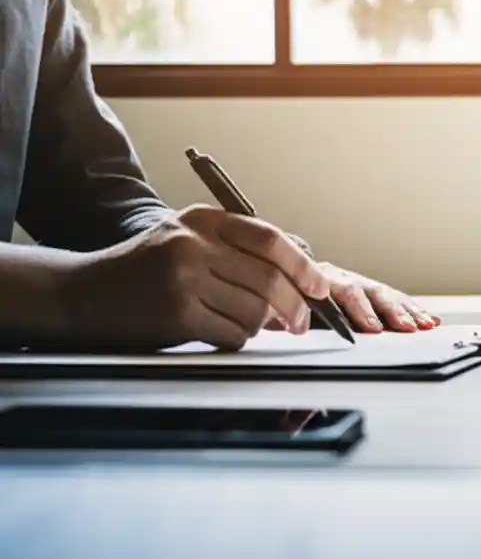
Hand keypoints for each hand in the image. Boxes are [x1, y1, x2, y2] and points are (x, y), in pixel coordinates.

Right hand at [67, 205, 329, 350]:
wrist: (83, 294)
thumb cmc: (145, 271)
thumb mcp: (188, 240)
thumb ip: (237, 250)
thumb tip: (301, 274)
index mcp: (203, 220)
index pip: (269, 240)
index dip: (302, 266)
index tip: (319, 287)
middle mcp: (194, 243)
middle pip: (269, 278)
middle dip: (294, 305)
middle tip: (300, 322)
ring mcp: (183, 278)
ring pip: (254, 310)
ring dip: (259, 325)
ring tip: (241, 322)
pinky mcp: (176, 314)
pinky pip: (232, 333)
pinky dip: (236, 339)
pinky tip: (219, 332)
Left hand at [267, 263, 437, 333]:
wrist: (273, 279)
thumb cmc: (274, 301)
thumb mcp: (273, 312)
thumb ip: (285, 324)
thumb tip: (293, 343)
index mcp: (316, 280)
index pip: (343, 292)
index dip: (359, 310)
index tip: (372, 328)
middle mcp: (340, 278)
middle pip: (369, 291)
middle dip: (389, 311)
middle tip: (404, 327)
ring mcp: (356, 283)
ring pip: (385, 295)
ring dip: (406, 312)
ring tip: (423, 325)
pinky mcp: (369, 292)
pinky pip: (394, 299)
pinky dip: (412, 310)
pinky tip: (428, 319)